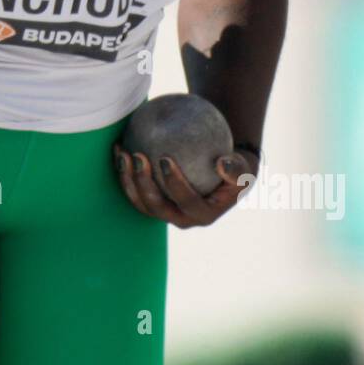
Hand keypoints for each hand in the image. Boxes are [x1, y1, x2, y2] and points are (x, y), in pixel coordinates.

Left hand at [112, 142, 258, 229]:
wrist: (223, 172)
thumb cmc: (235, 168)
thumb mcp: (245, 169)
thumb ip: (237, 169)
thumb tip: (221, 163)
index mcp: (203, 215)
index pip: (186, 201)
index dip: (173, 184)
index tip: (164, 157)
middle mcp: (181, 218)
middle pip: (156, 206)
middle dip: (143, 184)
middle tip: (137, 156)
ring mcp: (164, 212)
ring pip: (139, 201)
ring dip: (127, 179)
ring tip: (122, 153)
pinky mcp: (152, 202)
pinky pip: (134, 188)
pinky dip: (124, 170)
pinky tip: (119, 146)